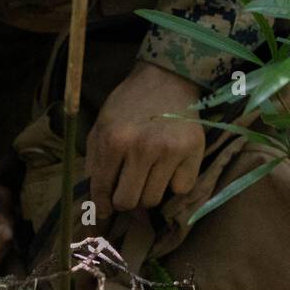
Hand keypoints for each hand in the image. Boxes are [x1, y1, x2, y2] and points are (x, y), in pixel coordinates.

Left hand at [86, 62, 204, 217]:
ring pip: (154, 199)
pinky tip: (169, 168)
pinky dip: (174, 184)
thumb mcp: (102, 125)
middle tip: (127, 190)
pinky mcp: (194, 151)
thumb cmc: (129, 103)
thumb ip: (94, 161)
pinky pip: (181, 189)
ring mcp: (171, 151)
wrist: (166, 78)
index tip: (104, 210)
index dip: (101, 205)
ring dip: (148, 192)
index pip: (102, 189)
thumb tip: (94, 200)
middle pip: (129, 202)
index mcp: (114, 140)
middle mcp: (142, 148)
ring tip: (147, 174)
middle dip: (124, 200)